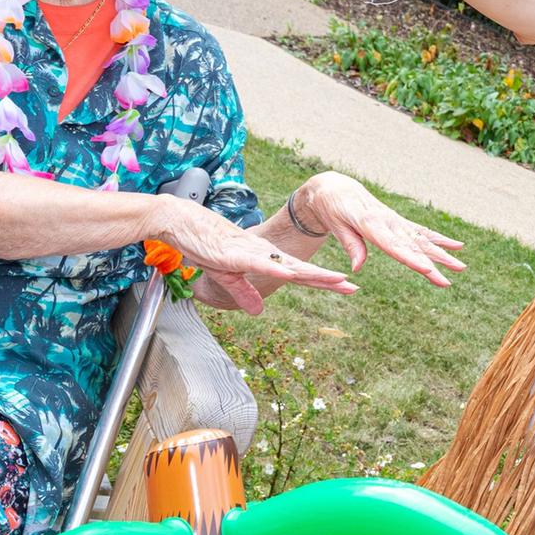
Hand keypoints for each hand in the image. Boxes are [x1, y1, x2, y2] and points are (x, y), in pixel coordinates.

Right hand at [154, 198, 354, 315]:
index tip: (347, 287)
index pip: (300, 273)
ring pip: (288, 265)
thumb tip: (259, 311)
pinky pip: (259, 262)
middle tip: (353, 288)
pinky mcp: (236, 253)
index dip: (323, 281)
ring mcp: (252, 252)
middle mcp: (265, 254)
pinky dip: (275, 268)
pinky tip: (290, 273)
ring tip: (336, 280)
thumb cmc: (204, 244)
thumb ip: (243, 292)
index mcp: (265, 259)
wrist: (181, 222)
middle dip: (328, 280)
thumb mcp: (226, 275)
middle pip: (302, 270)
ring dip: (312, 274)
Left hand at [289, 173, 464, 286]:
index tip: (426, 269)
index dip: (410, 258)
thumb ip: (350, 244)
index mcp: (371, 222)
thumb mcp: (335, 225)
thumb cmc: (333, 209)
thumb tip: (357, 268)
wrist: (337, 188)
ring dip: (443, 255)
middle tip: (450, 278)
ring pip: (423, 241)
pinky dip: (440, 239)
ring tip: (462, 267)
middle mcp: (389, 222)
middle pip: (414, 247)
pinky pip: (422, 232)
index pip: (392, 245)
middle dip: (434, 263)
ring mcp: (396, 221)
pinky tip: (458, 246)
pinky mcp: (399, 222)